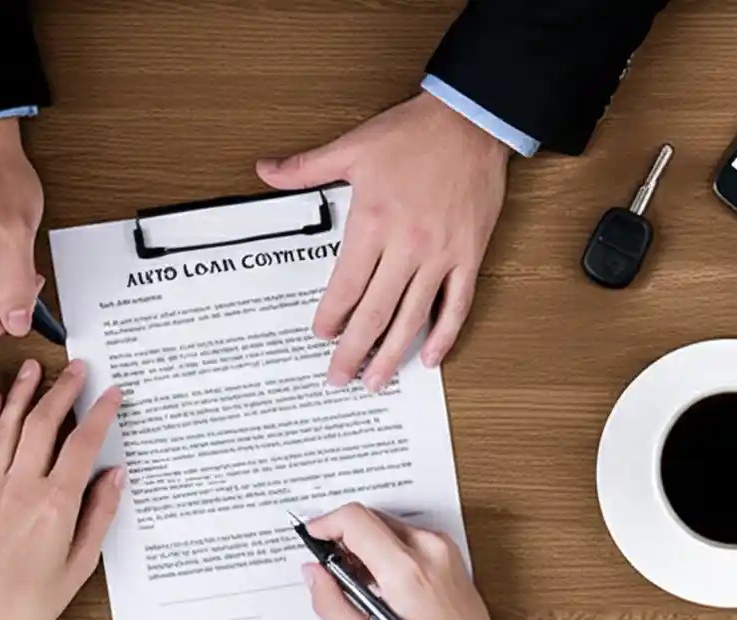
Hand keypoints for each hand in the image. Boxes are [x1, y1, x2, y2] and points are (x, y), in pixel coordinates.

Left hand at [0, 359, 123, 619]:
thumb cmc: (31, 599)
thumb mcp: (82, 563)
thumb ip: (100, 513)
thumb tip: (115, 475)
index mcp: (55, 504)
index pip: (83, 443)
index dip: (100, 413)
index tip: (113, 393)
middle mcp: (21, 488)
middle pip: (43, 422)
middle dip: (63, 389)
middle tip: (78, 368)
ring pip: (7, 425)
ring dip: (22, 392)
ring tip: (34, 367)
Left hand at [257, 92, 510, 390]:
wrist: (472, 122)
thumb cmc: (414, 133)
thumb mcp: (353, 146)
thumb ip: (307, 167)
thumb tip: (265, 170)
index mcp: (373, 222)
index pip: (346, 286)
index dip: (331, 317)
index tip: (322, 335)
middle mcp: (407, 246)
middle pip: (375, 313)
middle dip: (353, 351)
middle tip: (338, 378)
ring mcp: (441, 255)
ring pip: (413, 318)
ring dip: (392, 355)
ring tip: (376, 381)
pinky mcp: (469, 256)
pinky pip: (457, 305)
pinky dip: (444, 335)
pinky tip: (430, 358)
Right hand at [301, 504, 568, 619]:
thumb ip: (331, 604)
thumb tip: (313, 573)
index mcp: (407, 571)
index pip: (355, 519)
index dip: (326, 524)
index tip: (312, 537)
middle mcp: (428, 549)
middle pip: (369, 518)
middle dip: (343, 538)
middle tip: (333, 570)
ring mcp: (441, 546)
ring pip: (385, 525)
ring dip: (365, 545)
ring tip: (363, 584)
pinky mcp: (447, 549)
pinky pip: (404, 534)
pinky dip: (385, 550)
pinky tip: (384, 582)